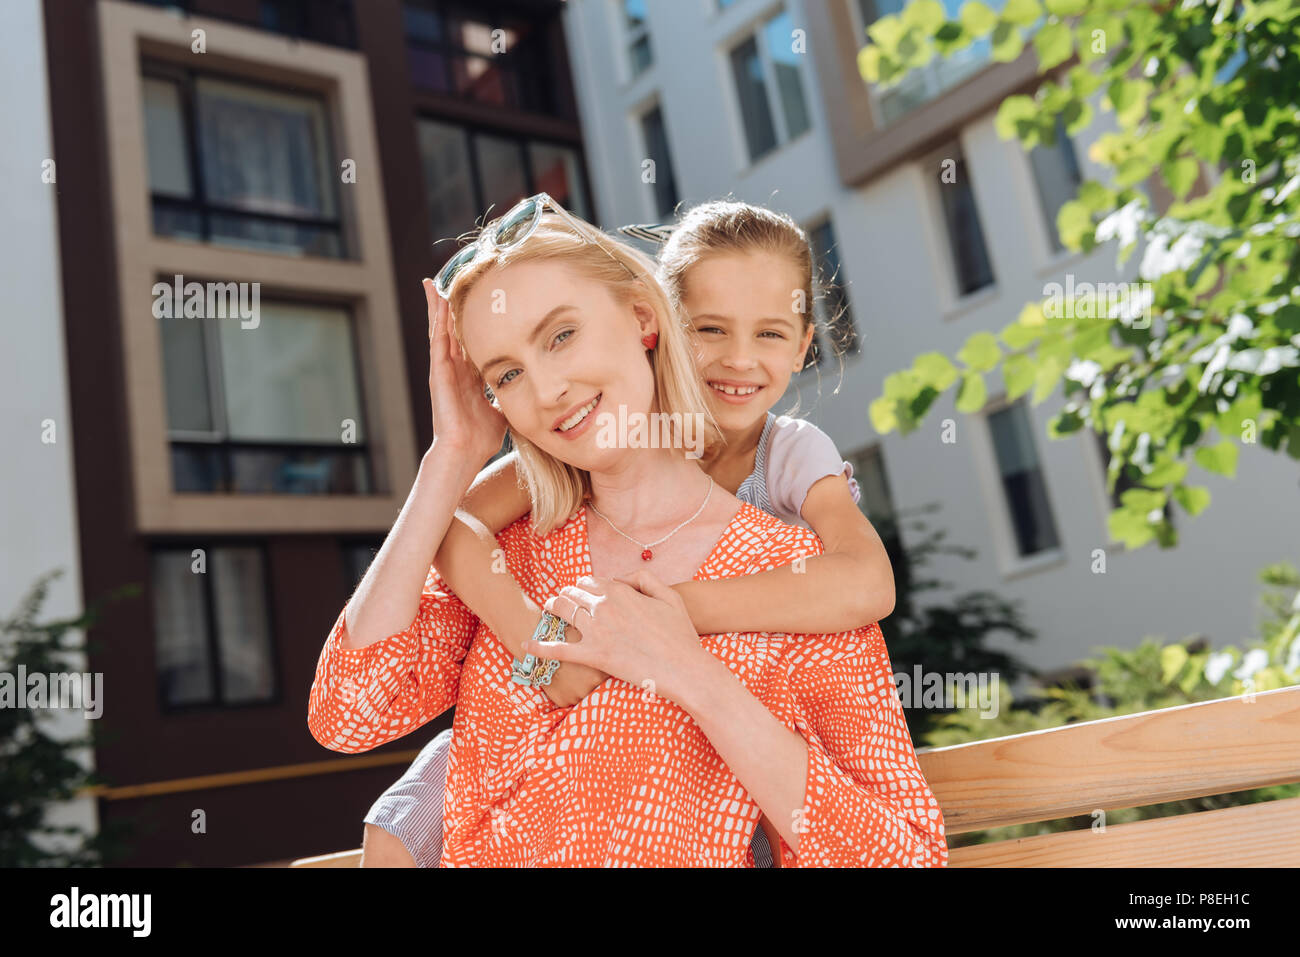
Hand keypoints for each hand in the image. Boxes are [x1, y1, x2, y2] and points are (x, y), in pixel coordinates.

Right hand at [424, 278, 505, 462]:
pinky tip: (436, 300)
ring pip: (441, 331)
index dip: (472, 326)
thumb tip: (529, 395)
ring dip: (437, 308)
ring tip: (433, 285)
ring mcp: (445, 370)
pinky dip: (436, 318)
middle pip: (452, 332)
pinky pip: (437, 338)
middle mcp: (455, 371)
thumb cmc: (481, 438)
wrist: (465, 451)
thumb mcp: (502, 412)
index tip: (476, 307)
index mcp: (469, 378)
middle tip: (447, 285)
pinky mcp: (438, 372)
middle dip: (450, 311)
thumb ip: (510, 399)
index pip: (470, 345)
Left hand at [523, 572, 707, 707]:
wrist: (684, 668)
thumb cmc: (681, 635)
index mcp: (620, 591)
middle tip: (560, 601)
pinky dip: (541, 647)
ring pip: (562, 612)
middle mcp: (604, 607)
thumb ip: (645, 580)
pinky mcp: (593, 655)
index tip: (581, 592)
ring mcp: (596, 631)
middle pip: (572, 594)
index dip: (583, 586)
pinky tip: (527, 646)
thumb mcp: (669, 596)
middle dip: (565, 595)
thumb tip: (623, 578)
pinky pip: (559, 649)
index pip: (590, 581)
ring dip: (552, 608)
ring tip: (546, 611)